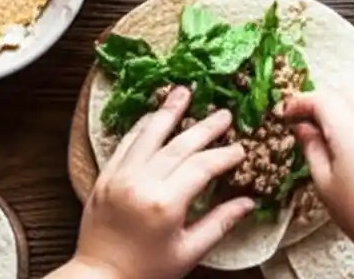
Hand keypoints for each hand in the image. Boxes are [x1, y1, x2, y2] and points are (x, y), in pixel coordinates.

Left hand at [55, 86, 252, 278]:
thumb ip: (219, 223)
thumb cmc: (146, 272)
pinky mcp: (104, 178)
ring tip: (184, 92)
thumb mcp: (189, 252)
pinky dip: (140, 128)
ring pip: (148, 135)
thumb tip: (248, 203)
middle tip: (224, 114)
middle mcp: (141, 184)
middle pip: (179, 145)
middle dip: (205, 127)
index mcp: (165, 203)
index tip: (240, 150)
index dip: (224, 155)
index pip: (202, 166)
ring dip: (168, 112)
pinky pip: (124, 144)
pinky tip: (152, 117)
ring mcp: (119, 178)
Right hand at [282, 90, 353, 251]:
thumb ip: (311, 148)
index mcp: (350, 129)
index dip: (300, 101)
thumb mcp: (324, 182)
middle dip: (322, 101)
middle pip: (344, 94)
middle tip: (305, 120)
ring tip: (330, 133)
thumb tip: (303, 127)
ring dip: (344, 109)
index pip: (321, 99)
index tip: (286, 111)